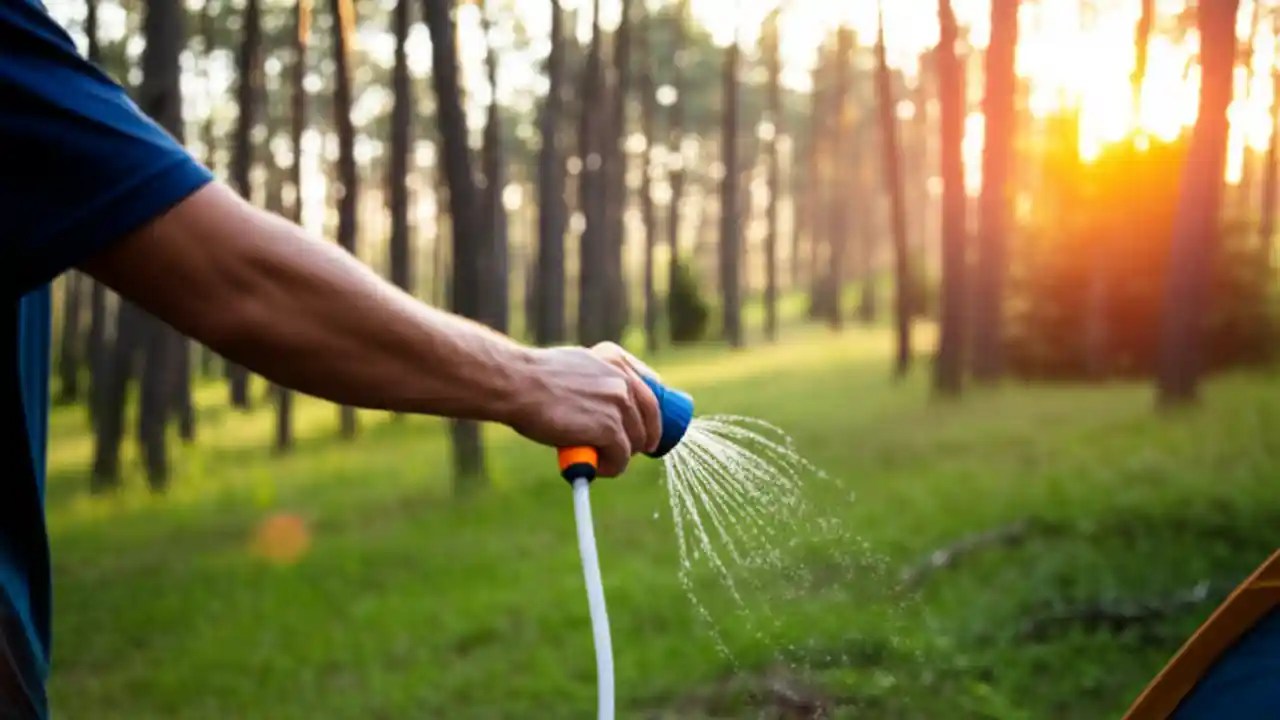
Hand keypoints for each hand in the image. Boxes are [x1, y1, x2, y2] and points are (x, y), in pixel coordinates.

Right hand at [505, 342, 661, 477]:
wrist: (517, 383)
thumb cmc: (534, 378)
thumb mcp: (574, 366)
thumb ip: (594, 380)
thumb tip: (600, 407)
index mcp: (616, 359)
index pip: (650, 392)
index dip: (650, 418)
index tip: (646, 433)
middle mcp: (623, 379)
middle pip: (648, 421)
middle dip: (638, 441)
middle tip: (620, 453)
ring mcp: (619, 404)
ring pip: (636, 442)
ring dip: (619, 456)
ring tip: (597, 460)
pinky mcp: (610, 428)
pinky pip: (621, 459)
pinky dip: (610, 468)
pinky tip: (595, 467)